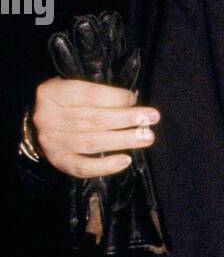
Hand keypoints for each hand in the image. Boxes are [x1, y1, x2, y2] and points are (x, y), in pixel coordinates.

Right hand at [31, 77, 159, 177]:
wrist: (39, 124)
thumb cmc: (67, 103)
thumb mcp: (75, 90)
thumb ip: (99, 93)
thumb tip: (133, 100)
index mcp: (52, 92)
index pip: (88, 94)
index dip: (115, 98)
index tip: (135, 100)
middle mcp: (47, 117)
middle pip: (93, 119)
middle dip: (126, 119)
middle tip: (151, 119)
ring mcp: (51, 142)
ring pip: (91, 142)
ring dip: (122, 140)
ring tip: (146, 138)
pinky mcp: (58, 162)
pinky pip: (83, 167)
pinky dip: (105, 166)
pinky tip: (125, 161)